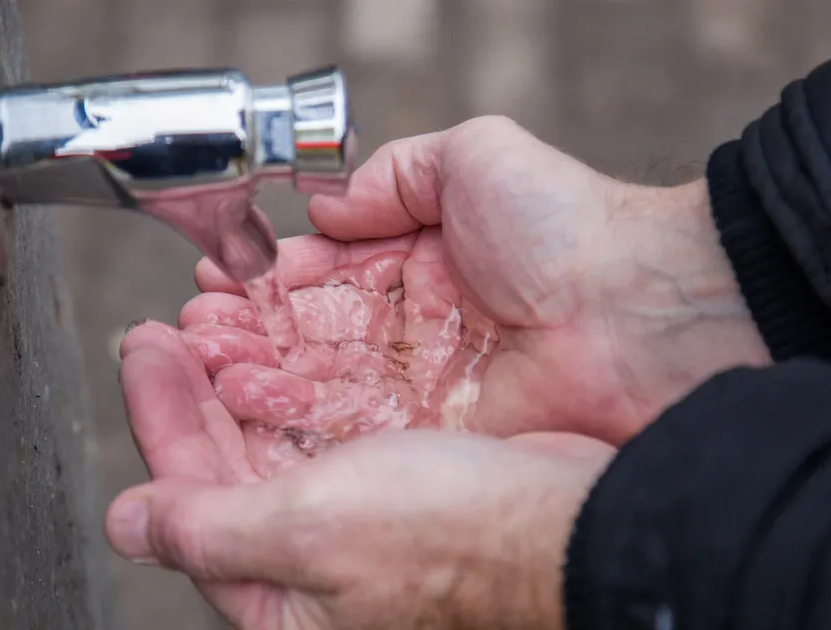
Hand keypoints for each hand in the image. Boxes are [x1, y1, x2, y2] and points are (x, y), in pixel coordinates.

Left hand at [112, 322, 613, 628]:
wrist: (572, 520)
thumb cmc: (456, 541)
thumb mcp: (310, 532)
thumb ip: (209, 526)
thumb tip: (129, 525)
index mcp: (278, 596)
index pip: (185, 496)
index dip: (158, 416)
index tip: (144, 350)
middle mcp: (312, 564)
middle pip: (225, 464)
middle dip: (194, 390)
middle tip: (172, 329)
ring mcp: (356, 523)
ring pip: (275, 439)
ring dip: (244, 377)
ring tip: (224, 323)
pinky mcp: (397, 483)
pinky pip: (329, 426)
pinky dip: (305, 382)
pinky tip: (297, 346)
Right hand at [181, 116, 768, 448]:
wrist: (638, 313)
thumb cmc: (567, 227)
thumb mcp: (472, 158)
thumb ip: (391, 176)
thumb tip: (325, 202)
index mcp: (425, 263)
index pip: (327, 276)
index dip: (268, 280)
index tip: (217, 278)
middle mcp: (419, 329)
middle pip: (314, 335)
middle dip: (248, 329)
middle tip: (192, 330)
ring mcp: (426, 386)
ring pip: (322, 382)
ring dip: (257, 372)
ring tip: (201, 361)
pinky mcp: (436, 436)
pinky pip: (353, 427)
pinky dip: (297, 417)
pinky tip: (246, 402)